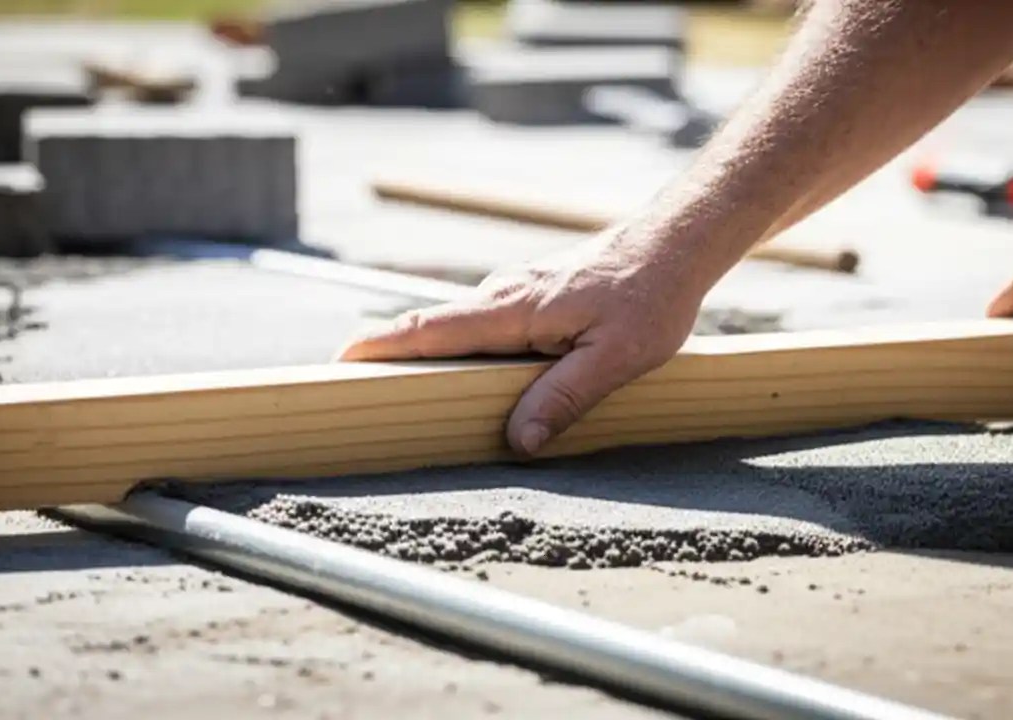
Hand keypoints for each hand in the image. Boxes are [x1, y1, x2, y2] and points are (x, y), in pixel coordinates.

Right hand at [339, 232, 703, 454]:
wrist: (675, 242)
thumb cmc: (650, 297)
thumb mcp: (615, 358)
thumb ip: (564, 397)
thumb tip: (518, 439)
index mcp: (511, 309)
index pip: (426, 330)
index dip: (378, 348)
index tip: (337, 365)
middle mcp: (502, 294)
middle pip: (430, 329)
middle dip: (388, 358)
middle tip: (358, 394)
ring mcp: (514, 290)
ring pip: (457, 327)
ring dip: (428, 356)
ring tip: (409, 396)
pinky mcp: (532, 293)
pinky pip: (483, 324)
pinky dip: (462, 348)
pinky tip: (476, 376)